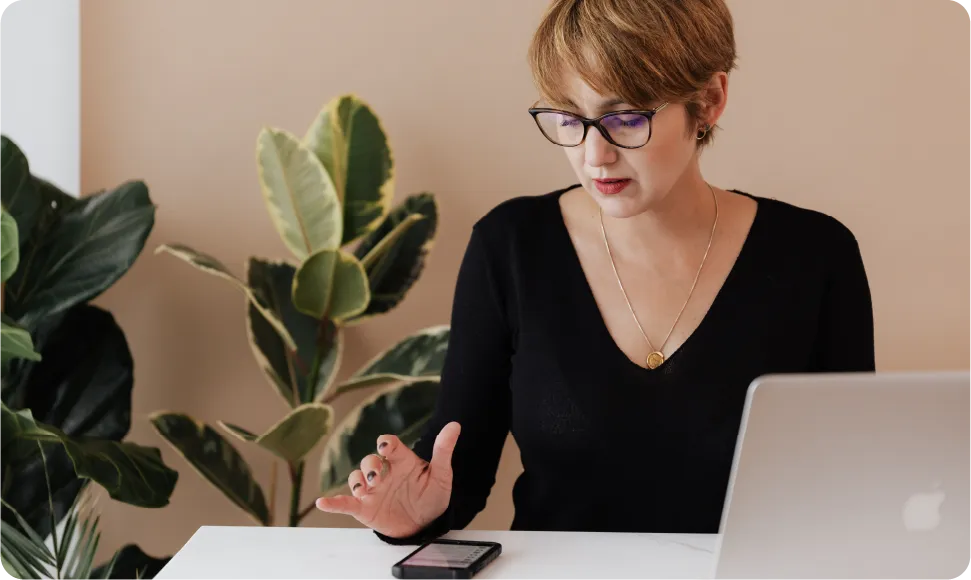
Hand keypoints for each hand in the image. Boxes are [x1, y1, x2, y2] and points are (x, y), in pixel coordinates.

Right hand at [315, 422, 460, 538]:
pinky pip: (345, 503)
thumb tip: (455, 425)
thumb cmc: (432, 495)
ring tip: (365, 489)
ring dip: (357, 481)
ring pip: (356, 478)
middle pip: (369, 461)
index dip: (386, 443)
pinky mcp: (364, 508)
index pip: (389, 445)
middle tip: (377, 477)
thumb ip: (444, 450)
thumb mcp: (441, 474)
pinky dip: (333, 503)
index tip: (386, 446)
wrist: (426, 524)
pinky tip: (323, 502)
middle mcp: (384, 473)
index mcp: (401, 461)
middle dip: (370, 466)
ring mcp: (373, 491)